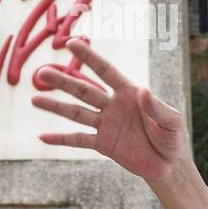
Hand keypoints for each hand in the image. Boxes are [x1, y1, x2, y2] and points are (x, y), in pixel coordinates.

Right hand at [30, 37, 187, 182]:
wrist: (169, 165)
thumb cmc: (173, 138)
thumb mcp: (172, 121)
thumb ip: (157, 107)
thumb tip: (142, 90)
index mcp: (129, 93)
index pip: (105, 71)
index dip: (88, 57)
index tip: (70, 43)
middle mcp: (113, 105)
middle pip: (84, 91)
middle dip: (63, 82)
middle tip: (42, 72)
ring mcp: (106, 124)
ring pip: (76, 113)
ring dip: (55, 107)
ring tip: (34, 99)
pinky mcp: (103, 144)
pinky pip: (79, 140)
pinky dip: (61, 139)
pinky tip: (43, 137)